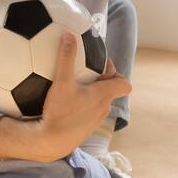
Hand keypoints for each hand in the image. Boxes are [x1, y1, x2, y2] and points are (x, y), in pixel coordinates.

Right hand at [35, 34, 129, 161]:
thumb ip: (66, 58)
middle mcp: (104, 108)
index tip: (100, 67)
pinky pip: (91, 113)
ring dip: (92, 94)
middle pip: (110, 91)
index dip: (116, 74)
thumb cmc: (60, 112)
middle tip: (83, 73)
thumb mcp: (61, 81)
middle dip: (100, 80)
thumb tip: (69, 36)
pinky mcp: (87, 129)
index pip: (124, 84)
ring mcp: (96, 120)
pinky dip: (84, 106)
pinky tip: (68, 104)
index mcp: (104, 95)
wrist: (52, 141)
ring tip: (75, 87)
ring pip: (101, 102)